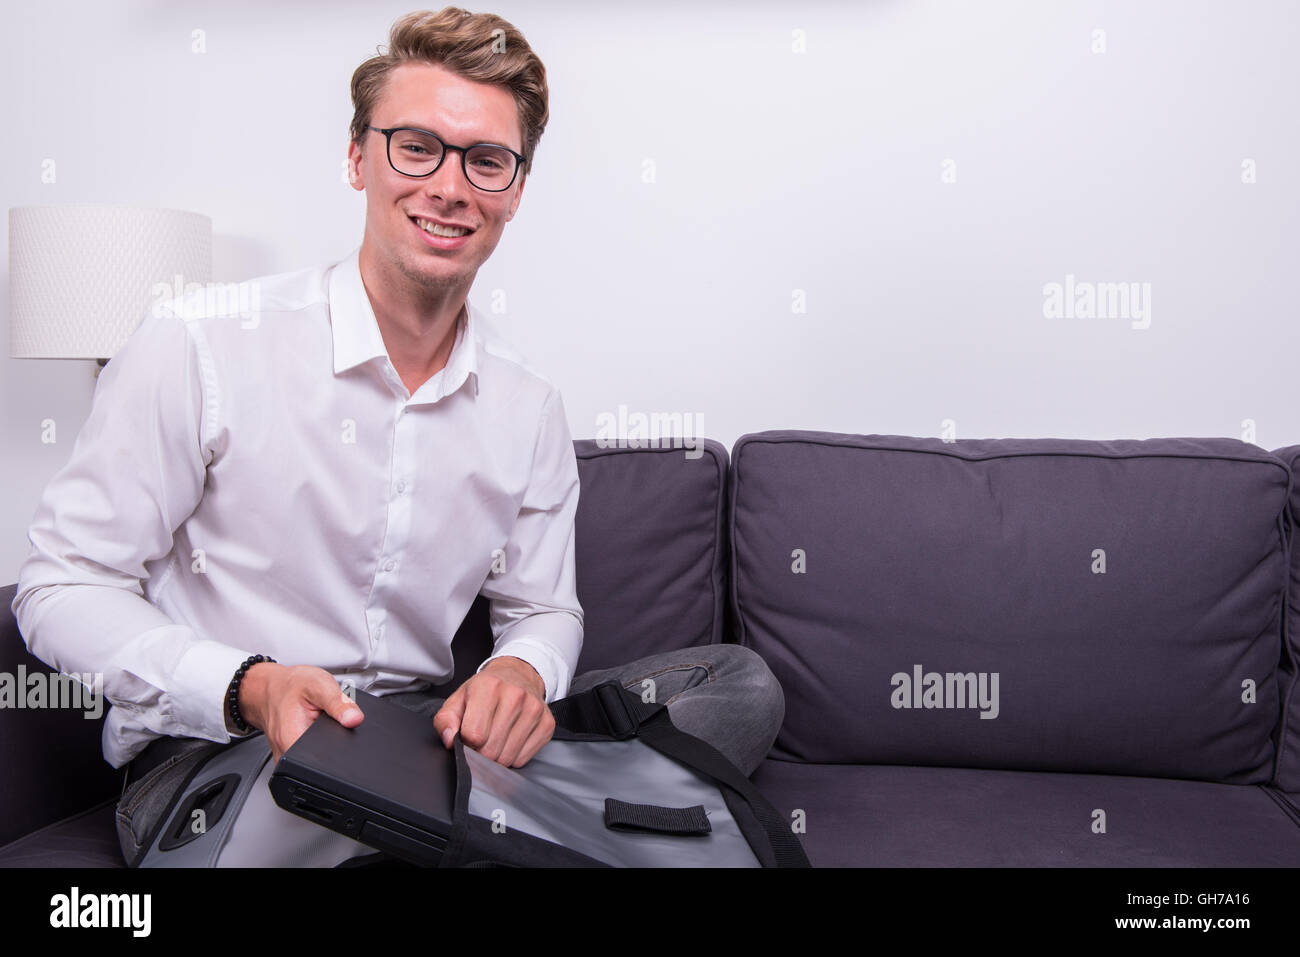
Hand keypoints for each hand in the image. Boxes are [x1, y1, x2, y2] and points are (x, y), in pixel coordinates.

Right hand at [237, 662, 363, 763]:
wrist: (271, 687)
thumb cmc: (290, 685)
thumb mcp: (319, 686)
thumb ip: (339, 704)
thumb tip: (355, 719)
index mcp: (291, 740)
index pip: (325, 759)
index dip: (342, 744)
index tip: (340, 724)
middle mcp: (286, 753)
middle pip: (324, 758)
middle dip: (335, 741)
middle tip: (325, 716)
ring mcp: (287, 756)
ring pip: (319, 756)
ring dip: (326, 740)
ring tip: (318, 719)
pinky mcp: (291, 754)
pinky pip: (313, 753)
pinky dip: (320, 740)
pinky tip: (315, 726)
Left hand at [433, 657, 554, 767]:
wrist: (517, 675)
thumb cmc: (485, 690)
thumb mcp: (458, 700)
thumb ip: (445, 721)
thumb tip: (450, 740)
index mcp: (488, 686)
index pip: (474, 735)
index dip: (466, 742)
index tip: (468, 736)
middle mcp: (515, 696)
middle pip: (491, 750)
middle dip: (481, 752)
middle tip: (481, 739)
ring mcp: (534, 710)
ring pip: (508, 757)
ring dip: (497, 756)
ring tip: (496, 739)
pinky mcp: (547, 723)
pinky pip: (524, 758)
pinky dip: (514, 756)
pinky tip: (511, 739)